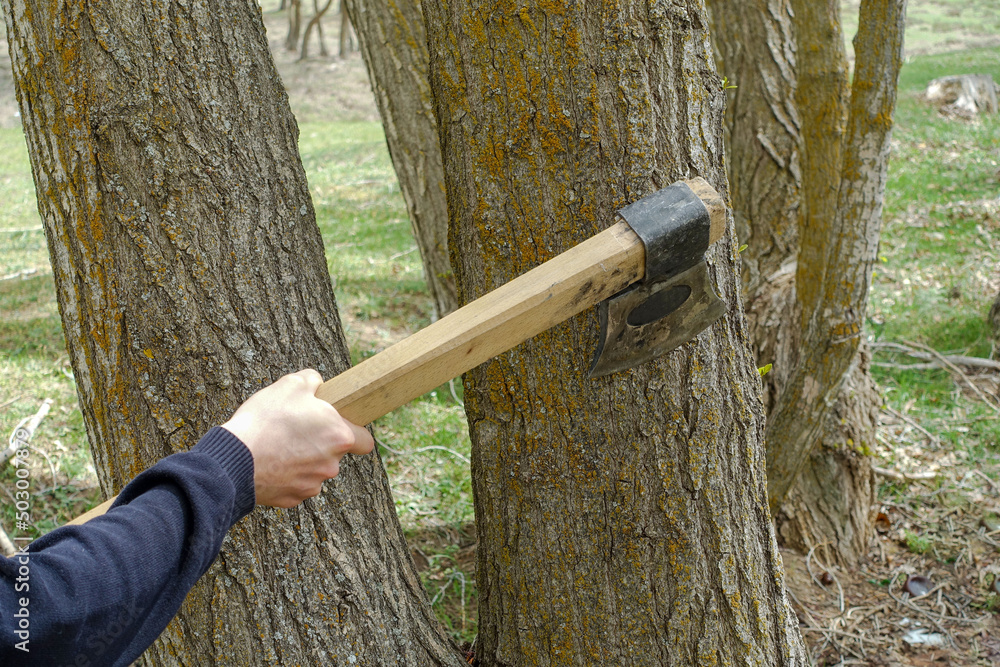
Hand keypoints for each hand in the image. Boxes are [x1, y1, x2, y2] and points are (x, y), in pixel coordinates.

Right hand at [221, 369, 373, 507]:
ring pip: (315, 470)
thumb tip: (318, 384)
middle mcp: (332, 465)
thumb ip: (312, 381)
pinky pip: (295, 484)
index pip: (365, 441)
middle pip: (335, 454)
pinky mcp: (293, 498)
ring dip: (303, 460)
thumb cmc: (266, 419)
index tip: (337, 425)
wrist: (235, 458)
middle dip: (321, 444)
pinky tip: (269, 463)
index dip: (352, 431)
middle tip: (297, 430)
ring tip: (278, 445)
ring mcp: (313, 484)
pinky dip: (286, 476)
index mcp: (340, 436)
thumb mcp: (291, 384)